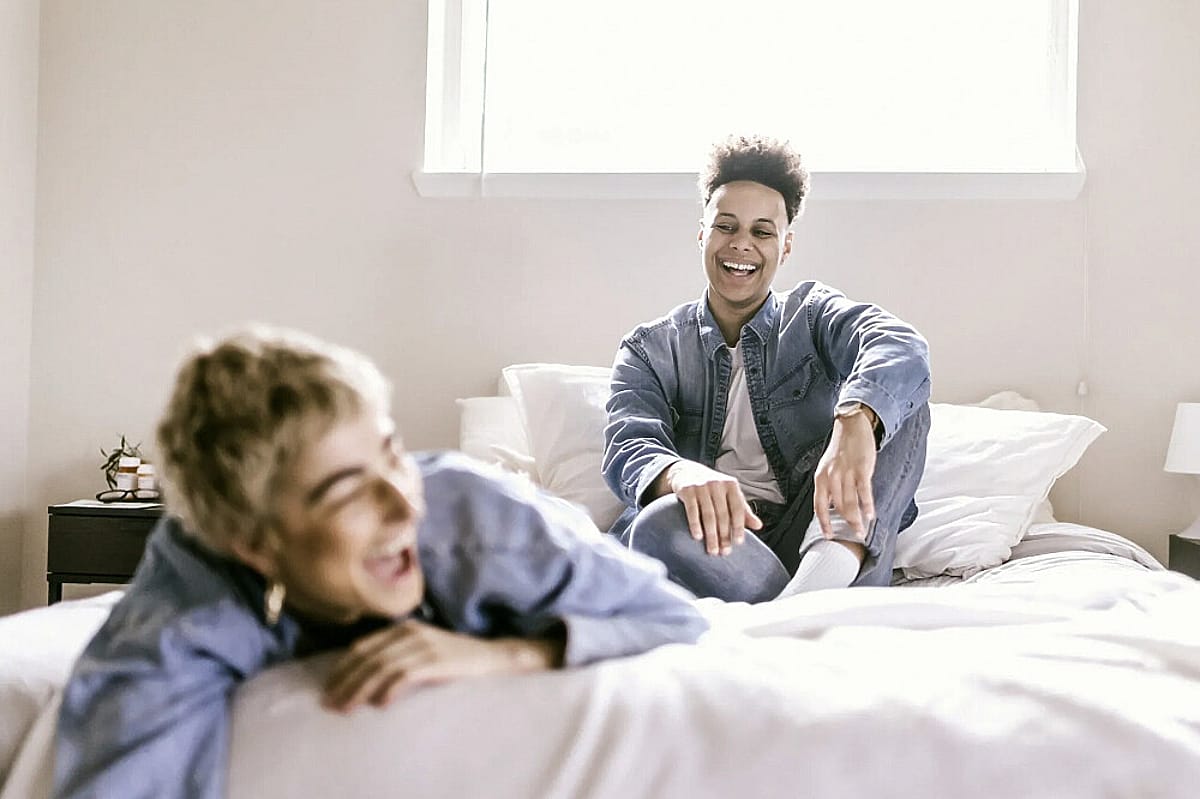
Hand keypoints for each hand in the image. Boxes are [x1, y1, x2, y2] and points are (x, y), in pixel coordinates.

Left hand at [322, 619, 563, 711]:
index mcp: (403, 628)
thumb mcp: (421, 650)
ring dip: (360, 689)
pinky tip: (381, 705)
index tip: (329, 687)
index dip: (342, 667)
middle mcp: (410, 633)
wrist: (491, 657)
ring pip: (381, 667)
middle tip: (329, 703)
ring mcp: (424, 646)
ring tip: (346, 708)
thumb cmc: (454, 658)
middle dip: (345, 681)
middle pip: (368, 657)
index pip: (363, 646)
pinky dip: (389, 689)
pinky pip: (405, 674)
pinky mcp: (437, 660)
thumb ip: (397, 656)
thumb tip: (366, 680)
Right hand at [652, 460, 761, 555]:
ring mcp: (701, 486)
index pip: (737, 509)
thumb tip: (758, 526)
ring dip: (711, 535)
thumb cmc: (713, 488)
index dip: (738, 526)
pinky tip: (697, 537)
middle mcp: (717, 484)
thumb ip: (743, 510)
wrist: (687, 472)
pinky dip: (695, 525)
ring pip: (708, 515)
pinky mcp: (687, 490)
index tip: (738, 543)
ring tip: (712, 550)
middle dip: (723, 536)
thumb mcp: (730, 495)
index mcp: (731, 485)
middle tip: (724, 552)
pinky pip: (692, 511)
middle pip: (722, 514)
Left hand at [813, 412, 877, 539]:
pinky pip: (864, 492)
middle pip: (837, 507)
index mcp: (820, 478)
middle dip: (847, 524)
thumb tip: (833, 506)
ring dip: (857, 519)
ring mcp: (846, 473)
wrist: (851, 426)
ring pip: (850, 503)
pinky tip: (870, 515)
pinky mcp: (861, 469)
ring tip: (862, 530)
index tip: (828, 535)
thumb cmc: (840, 448)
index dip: (824, 522)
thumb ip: (829, 486)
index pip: (819, 506)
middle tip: (855, 535)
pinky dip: (867, 505)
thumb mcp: (828, 467)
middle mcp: (831, 477)